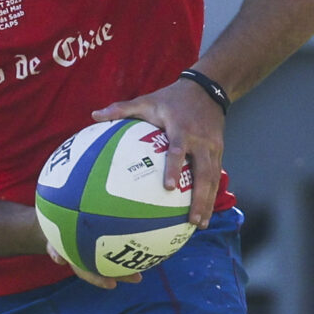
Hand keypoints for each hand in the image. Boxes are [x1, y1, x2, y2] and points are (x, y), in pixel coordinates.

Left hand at [92, 78, 224, 229]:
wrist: (208, 88)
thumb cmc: (171, 97)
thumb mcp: (147, 100)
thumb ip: (122, 109)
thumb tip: (94, 115)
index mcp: (181, 128)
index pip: (178, 150)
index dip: (174, 168)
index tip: (169, 187)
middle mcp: (200, 140)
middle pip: (204, 173)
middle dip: (200, 198)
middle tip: (192, 220)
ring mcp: (212, 147)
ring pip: (213, 179)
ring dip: (208, 202)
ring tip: (199, 225)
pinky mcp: (219, 151)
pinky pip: (216, 176)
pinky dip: (212, 194)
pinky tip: (204, 212)